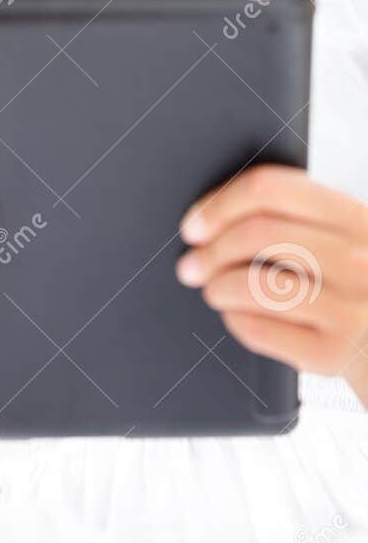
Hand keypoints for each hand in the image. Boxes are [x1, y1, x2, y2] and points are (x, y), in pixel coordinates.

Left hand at [175, 164, 367, 407]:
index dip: (219, 204)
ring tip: (212, 290)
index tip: (192, 225)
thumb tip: (208, 218)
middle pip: (257, 234)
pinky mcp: (332, 353)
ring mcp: (350, 309)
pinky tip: (236, 315)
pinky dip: (234, 319)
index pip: (271, 189)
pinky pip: (258, 328)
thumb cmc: (351, 287)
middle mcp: (360, 259)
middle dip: (210, 251)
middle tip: (190, 265)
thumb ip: (291, 218)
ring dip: (217, 286)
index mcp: (356, 218)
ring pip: (253, 283)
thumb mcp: (340, 241)